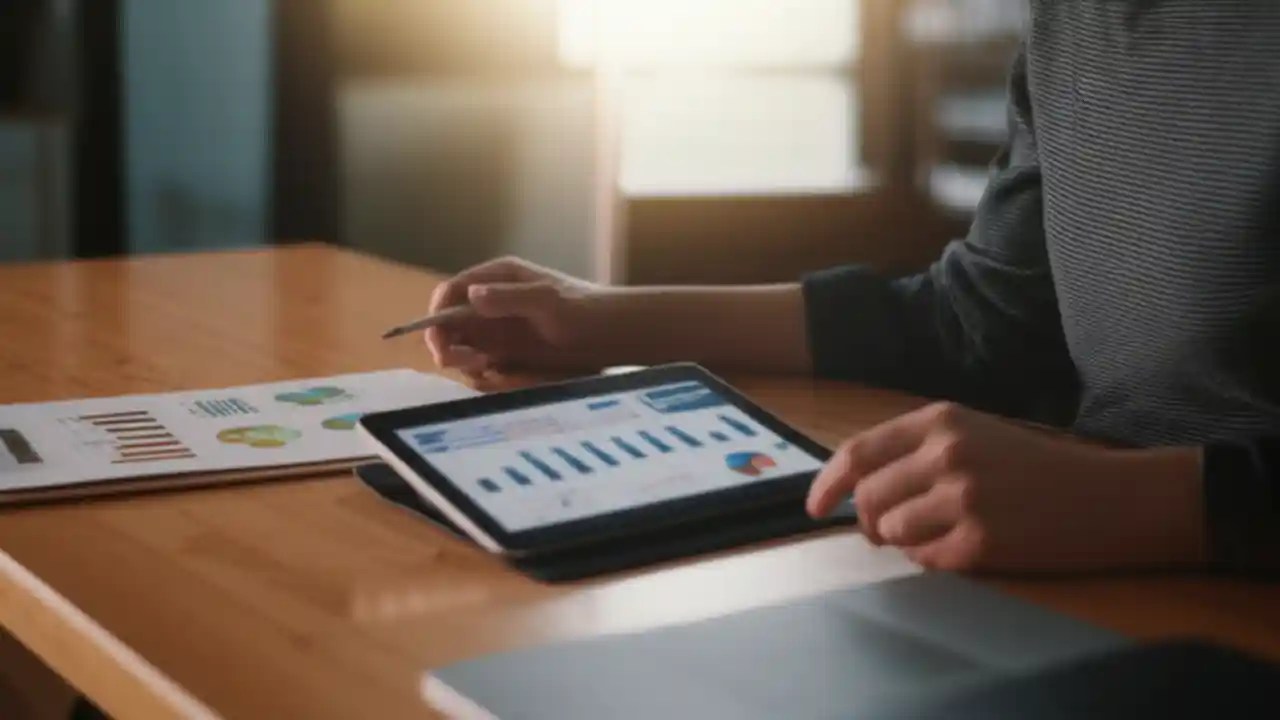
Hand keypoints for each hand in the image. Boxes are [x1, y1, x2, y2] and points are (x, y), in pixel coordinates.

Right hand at [425, 257, 612, 377]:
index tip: (440, 340)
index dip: (437, 315)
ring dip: (465, 361)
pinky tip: (501, 375)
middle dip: (448, 344)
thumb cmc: (584, 311)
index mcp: (497, 278)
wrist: (612, 336)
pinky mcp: (508, 352)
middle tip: (465, 363)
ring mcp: (498, 328)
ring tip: (488, 368)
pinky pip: (481, 364)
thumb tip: (471, 296)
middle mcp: (491, 301)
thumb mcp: (548, 302)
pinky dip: (483, 373)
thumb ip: (510, 298)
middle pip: (449, 323)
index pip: (450, 292)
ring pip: (461, 346)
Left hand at [806, 402, 1206, 571]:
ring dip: (902, 540)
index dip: (828, 483)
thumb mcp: (975, 434)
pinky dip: (932, 559)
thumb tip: (857, 486)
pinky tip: (963, 546)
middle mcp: (946, 454)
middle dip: (868, 522)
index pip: (858, 451)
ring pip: (890, 531)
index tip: (814, 506)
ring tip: (938, 532)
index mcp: (941, 421)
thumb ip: (917, 451)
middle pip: (868, 498)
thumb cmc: (1039, 466)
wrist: (1110, 498)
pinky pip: (924, 560)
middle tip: (884, 531)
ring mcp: (963, 499)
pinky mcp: (981, 543)